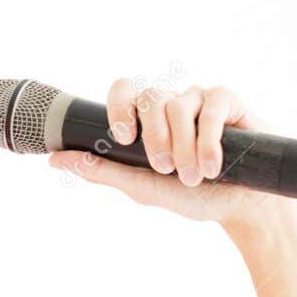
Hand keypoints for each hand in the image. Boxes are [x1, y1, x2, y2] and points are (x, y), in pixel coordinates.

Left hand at [49, 78, 296, 231]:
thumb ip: (101, 170)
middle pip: (151, 98)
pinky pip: (213, 106)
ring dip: (186, 146)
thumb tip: (55, 160)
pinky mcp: (229, 102)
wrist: (241, 207)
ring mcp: (199, 101)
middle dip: (155, 137)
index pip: (124, 90)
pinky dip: (211, 138)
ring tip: (196, 176)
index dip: (119, 106)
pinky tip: (215, 164)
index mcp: (145, 120)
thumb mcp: (141, 187)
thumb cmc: (190, 196)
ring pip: (180, 104)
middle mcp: (170, 105)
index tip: (123, 138)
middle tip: (165, 170)